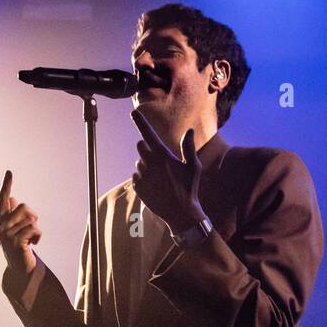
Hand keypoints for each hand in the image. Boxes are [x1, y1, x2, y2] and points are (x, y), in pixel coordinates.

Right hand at [0, 170, 39, 274]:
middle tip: (32, 228)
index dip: (7, 186)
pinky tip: (33, 244)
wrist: (20, 267)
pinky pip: (34, 229)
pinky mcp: (16, 243)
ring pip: (31, 219)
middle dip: (33, 216)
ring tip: (31, 239)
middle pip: (23, 207)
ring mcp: (6, 235)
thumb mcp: (16, 229)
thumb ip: (13, 215)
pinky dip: (38, 236)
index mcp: (0, 221)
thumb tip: (13, 199)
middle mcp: (0, 226)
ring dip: (36, 229)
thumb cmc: (20, 245)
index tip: (10, 172)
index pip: (2, 200)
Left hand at [130, 107, 206, 233]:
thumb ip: (188, 147)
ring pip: (139, 162)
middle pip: (140, 145)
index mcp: (162, 155)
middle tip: (161, 160)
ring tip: (162, 178)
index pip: (148, 133)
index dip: (140, 121)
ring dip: (147, 166)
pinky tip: (155, 186)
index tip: (133, 112)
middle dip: (147, 148)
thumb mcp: (193, 167)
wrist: (179, 213)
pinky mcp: (136, 186)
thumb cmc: (189, 188)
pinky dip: (143, 178)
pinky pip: (136, 176)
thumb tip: (189, 130)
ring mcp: (141, 175)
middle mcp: (148, 163)